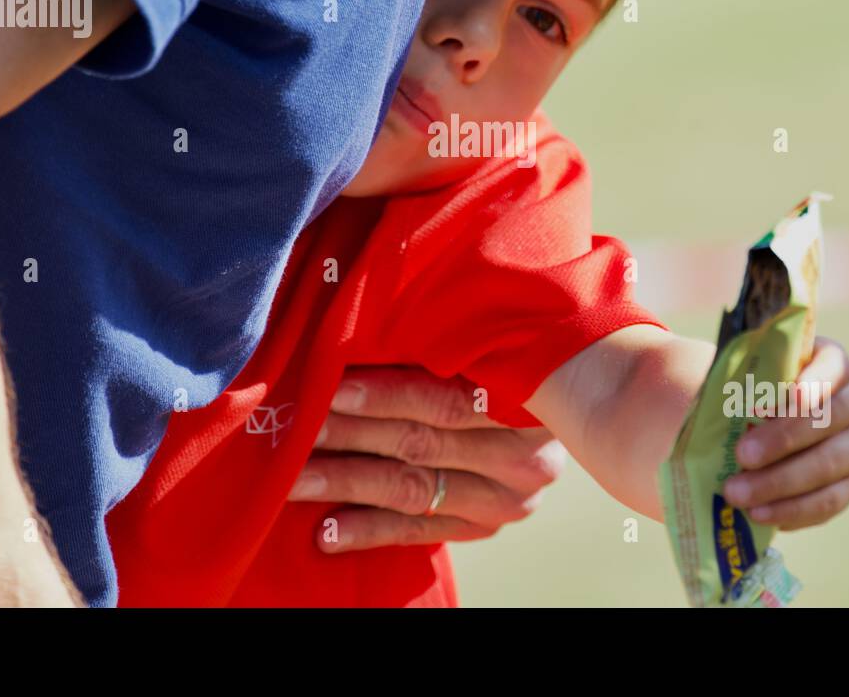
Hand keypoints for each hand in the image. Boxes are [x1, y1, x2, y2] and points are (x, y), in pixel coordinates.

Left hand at [287, 367, 566, 552]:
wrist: (555, 409)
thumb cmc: (496, 360)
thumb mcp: (485, 345)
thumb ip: (436, 339)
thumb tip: (358, 317)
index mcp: (524, 400)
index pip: (446, 400)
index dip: (385, 394)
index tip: (330, 388)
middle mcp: (524, 458)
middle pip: (421, 443)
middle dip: (349, 436)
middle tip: (295, 431)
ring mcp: (506, 499)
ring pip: (412, 489)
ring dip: (346, 484)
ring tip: (293, 480)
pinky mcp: (484, 526)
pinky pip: (418, 531)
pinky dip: (368, 530)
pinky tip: (325, 531)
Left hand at [720, 337, 848, 529]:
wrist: (758, 421)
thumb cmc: (748, 388)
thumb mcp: (744, 373)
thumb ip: (741, 379)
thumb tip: (724, 401)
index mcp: (832, 363)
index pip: (832, 366)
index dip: (813, 381)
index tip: (787, 394)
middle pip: (829, 420)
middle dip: (784, 439)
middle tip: (742, 455)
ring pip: (830, 466)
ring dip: (782, 483)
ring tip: (738, 494)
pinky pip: (830, 502)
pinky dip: (794, 510)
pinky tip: (760, 514)